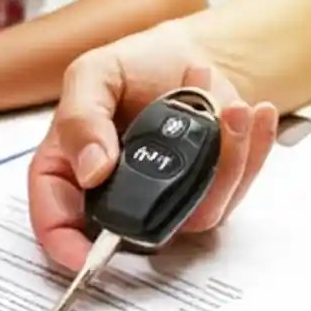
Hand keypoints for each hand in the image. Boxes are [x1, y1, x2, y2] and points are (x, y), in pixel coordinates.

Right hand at [28, 20, 279, 271]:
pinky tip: (255, 115)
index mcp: (70, 170)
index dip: (65, 245)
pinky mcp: (207, 193)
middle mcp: (117, 196)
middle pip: (138, 228)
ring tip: (230, 106)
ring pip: (195, 212)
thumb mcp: (93, 74)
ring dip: (225, 156)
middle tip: (193, 118)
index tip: (84, 253)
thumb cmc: (134, 67)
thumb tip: (91, 170)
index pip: (55, 222)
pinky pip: (232, 191)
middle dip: (171, 184)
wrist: (188, 57)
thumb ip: (81, 118)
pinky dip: (251, 150)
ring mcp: (165, 200)